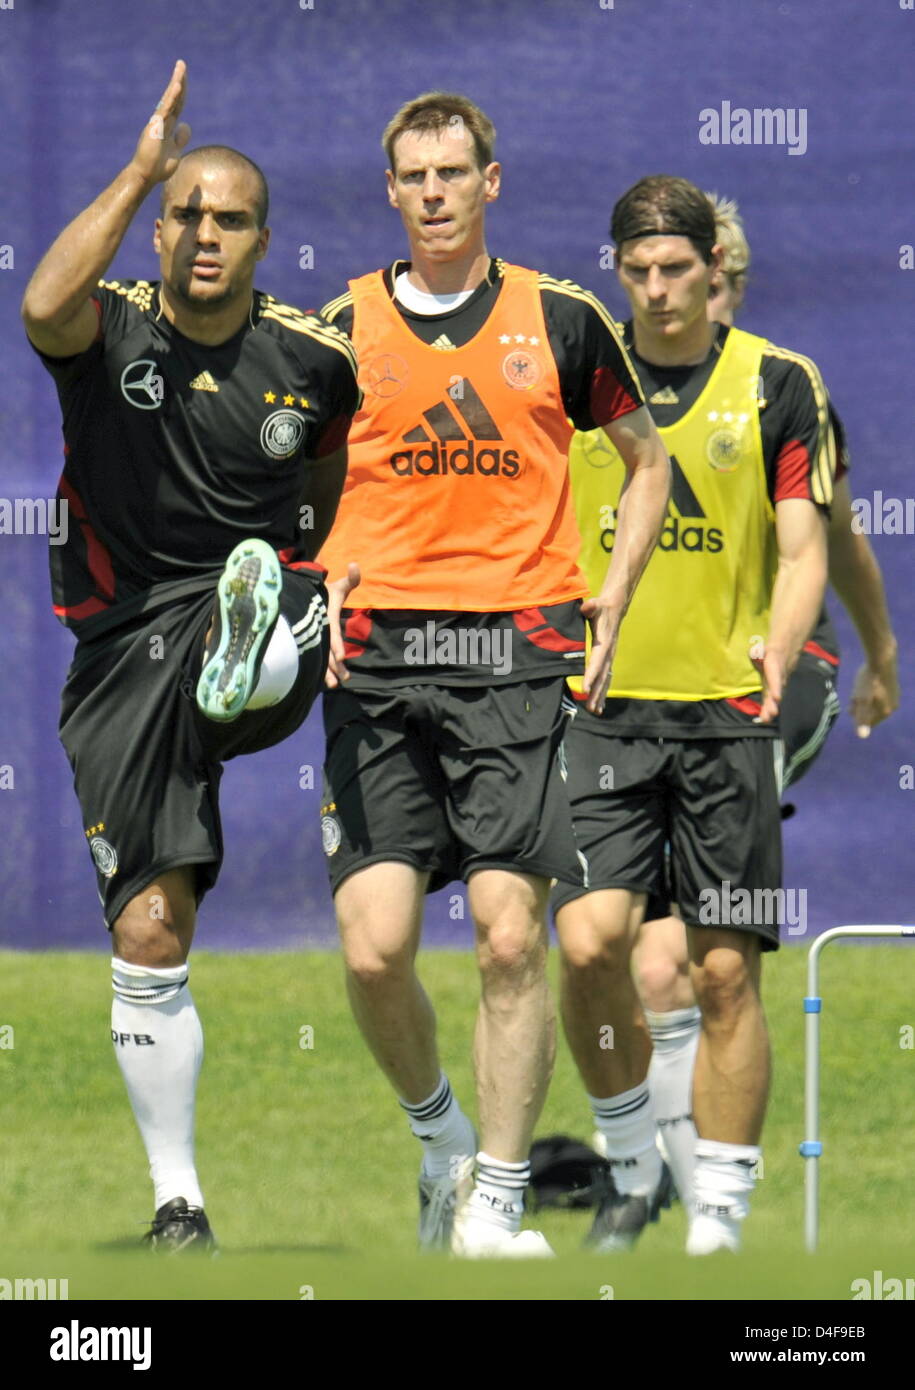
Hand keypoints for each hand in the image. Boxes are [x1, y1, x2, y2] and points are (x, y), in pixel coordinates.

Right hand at [129, 60, 190, 187]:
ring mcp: (158, 122)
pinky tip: (178, 86)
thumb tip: (186, 126)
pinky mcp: (155, 127)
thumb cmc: (158, 166)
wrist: (146, 176)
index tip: (185, 76)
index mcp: (168, 125)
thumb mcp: (175, 150)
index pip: (178, 104)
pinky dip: (172, 98)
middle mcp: (162, 120)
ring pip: (169, 99)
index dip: (183, 91)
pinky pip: (165, 110)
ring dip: (176, 83)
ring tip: (180, 68)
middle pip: (173, 97)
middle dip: (179, 79)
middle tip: (182, 63)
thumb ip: (180, 138)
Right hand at [325, 562, 360, 688]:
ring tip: (336, 685)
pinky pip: (320, 657)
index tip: (341, 656)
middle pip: (326, 649)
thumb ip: (350, 578)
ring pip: (322, 656)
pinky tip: (330, 681)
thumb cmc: (327, 591)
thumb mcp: (339, 586)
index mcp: (326, 616)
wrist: (308, 597)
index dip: (336, 643)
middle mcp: (320, 629)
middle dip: (333, 665)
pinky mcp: (317, 644)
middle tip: (341, 681)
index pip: (332, 631)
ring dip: (328, 671)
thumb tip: (355, 565)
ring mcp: (317, 638)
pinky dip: (323, 668)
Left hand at [580, 596, 620, 715]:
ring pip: (605, 680)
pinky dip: (602, 691)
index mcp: (604, 643)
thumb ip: (591, 606)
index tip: (584, 689)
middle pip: (603, 676)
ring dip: (600, 696)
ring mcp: (609, 658)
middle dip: (596, 693)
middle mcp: (609, 654)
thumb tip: (587, 606)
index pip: (597, 662)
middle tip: (590, 708)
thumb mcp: (595, 605)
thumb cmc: (601, 608)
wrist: (614, 609)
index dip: (591, 676)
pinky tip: (598, 703)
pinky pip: (606, 678)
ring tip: (595, 711)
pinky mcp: (608, 660)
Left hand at [749, 636, 784, 724]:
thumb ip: (757, 651)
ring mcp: (777, 684)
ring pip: (774, 698)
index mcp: (774, 667)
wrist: (784, 650)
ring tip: (766, 720)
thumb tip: (754, 652)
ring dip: (770, 709)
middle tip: (771, 714)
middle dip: (773, 703)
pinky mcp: (773, 688)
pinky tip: (765, 719)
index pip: (775, 677)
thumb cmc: (769, 651)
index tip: (777, 698)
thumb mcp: (762, 648)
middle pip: (775, 691)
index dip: (776, 687)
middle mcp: (778, 678)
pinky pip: (771, 699)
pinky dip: (768, 709)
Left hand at [850, 650, 899, 736]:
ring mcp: (895, 695)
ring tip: (859, 689)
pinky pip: (879, 694)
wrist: (881, 660)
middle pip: (871, 712)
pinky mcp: (894, 685)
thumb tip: (862, 736)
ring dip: (865, 699)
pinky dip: (871, 692)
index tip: (852, 704)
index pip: (868, 722)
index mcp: (886, 712)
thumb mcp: (861, 700)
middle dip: (861, 707)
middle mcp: (893, 706)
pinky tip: (866, 683)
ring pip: (875, 703)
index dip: (857, 715)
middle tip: (854, 696)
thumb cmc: (868, 681)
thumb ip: (862, 718)